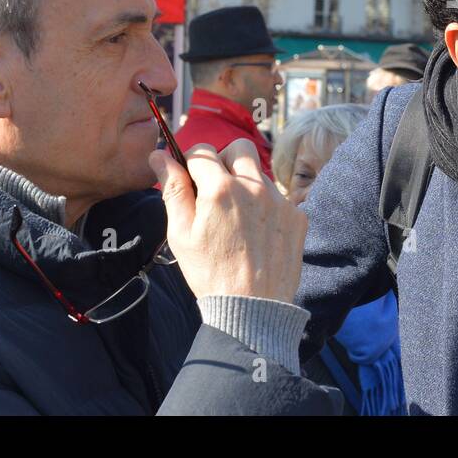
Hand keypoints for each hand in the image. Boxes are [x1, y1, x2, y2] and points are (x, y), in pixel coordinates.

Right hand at [148, 138, 306, 302]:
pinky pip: (279, 196)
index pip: (203, 151)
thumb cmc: (210, 274)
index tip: (190, 179)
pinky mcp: (297, 215)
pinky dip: (266, 206)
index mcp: (220, 189)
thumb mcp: (181, 233)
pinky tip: (256, 232)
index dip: (191, 163)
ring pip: (260, 173)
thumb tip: (160, 155)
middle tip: (214, 188)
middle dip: (223, 160)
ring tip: (236, 217)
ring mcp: (280, 200)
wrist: (253, 309)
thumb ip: (172, 189)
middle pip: (238, 148)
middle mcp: (254, 187)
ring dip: (246, 183)